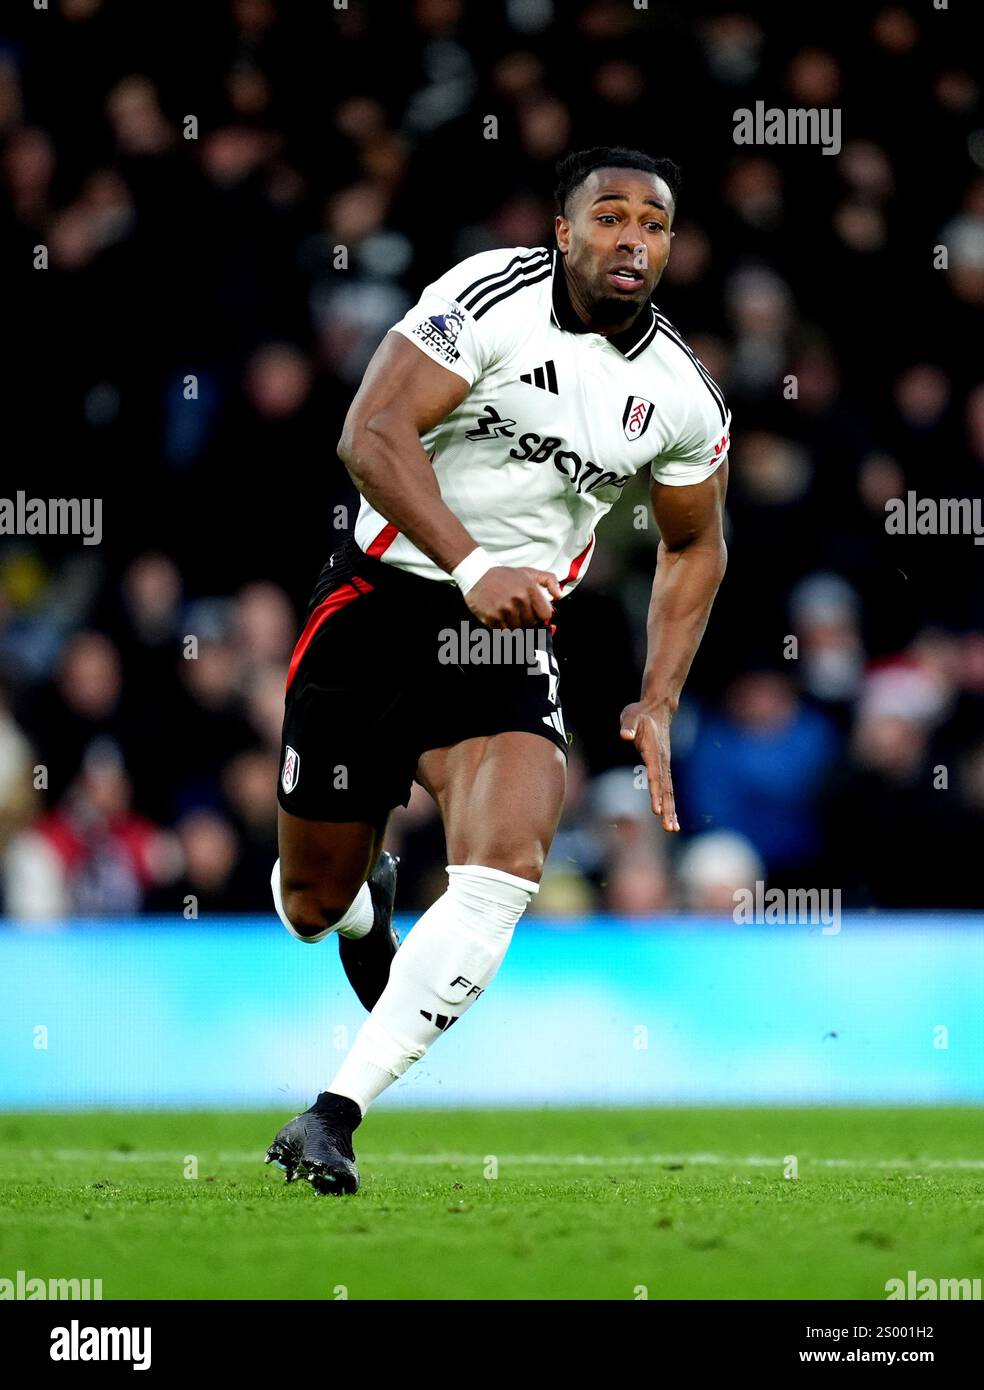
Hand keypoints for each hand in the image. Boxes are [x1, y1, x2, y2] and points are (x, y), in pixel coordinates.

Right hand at [466, 567, 561, 627]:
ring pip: (519, 628)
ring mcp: (505, 609)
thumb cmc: (504, 576)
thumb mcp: (528, 572)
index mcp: (530, 589)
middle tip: (518, 610)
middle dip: (527, 619)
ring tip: (509, 613)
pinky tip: (500, 616)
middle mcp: (519, 599)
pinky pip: (505, 631)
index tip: (534, 611)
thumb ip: (549, 580)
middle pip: (532, 623)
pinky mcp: (493, 617)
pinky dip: (503, 627)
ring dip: (515, 624)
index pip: (545, 614)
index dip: (540, 614)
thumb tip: (559, 595)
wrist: (477, 575)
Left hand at [619, 701, 678, 831]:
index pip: (654, 775)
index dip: (655, 793)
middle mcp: (662, 761)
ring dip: (670, 810)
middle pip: (665, 789)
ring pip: (669, 792)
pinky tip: (670, 818)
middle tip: (669, 827)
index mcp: (654, 752)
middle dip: (667, 809)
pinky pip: (667, 789)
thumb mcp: (631, 716)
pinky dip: (669, 804)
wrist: (658, 708)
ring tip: (672, 828)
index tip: (656, 809)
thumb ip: (629, 726)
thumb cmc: (641, 713)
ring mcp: (664, 765)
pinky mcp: (663, 767)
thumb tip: (625, 735)